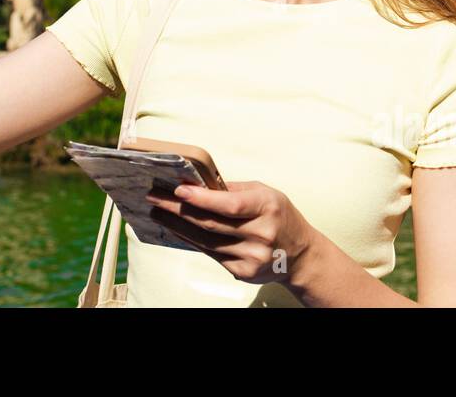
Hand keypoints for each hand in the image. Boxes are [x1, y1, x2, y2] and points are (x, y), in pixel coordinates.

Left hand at [145, 180, 320, 285]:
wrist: (300, 255)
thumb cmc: (279, 216)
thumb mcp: (265, 193)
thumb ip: (233, 189)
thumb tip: (197, 183)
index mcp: (267, 207)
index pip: (229, 205)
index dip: (201, 199)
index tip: (178, 190)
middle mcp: (261, 234)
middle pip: (211, 223)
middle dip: (178, 209)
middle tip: (154, 197)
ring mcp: (252, 256)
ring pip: (206, 240)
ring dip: (178, 225)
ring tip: (158, 212)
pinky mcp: (243, 272)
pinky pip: (210, 254)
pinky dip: (191, 240)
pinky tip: (177, 229)